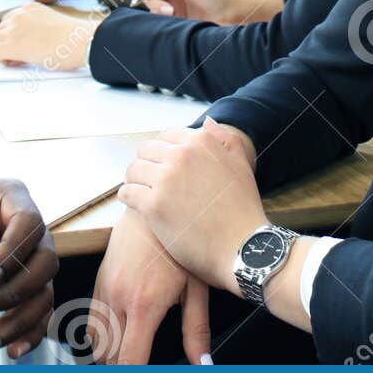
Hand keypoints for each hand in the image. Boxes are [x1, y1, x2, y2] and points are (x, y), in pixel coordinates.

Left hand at [0, 3, 94, 70]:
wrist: (79, 42)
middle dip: (5, 43)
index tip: (22, 43)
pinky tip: (16, 62)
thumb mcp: (51, 23)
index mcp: (28, 8)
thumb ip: (35, 27)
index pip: (8, 20)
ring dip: (1, 50)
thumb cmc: (73, 37)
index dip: (13, 35)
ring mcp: (13, 29)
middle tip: (20, 53)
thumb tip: (27, 41)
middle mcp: (18, 16)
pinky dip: (1, 60)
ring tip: (18, 59)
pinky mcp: (11, 44)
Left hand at [0, 179, 57, 358]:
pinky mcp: (13, 291)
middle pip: (45, 261)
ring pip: (42, 293)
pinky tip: (8, 351)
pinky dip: (27, 335)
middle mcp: (22, 229)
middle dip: (14, 290)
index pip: (28, 222)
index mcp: (5, 196)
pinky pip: (36, 314)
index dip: (12, 252)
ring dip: (17, 321)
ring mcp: (21, 262)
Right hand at [90, 211, 213, 363]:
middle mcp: (118, 299)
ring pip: (96, 341)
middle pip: (110, 355)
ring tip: (125, 363)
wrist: (152, 209)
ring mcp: (104, 289)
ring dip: (109, 357)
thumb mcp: (195, 289)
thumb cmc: (177, 245)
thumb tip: (202, 363)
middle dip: (122, 371)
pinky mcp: (99, 280)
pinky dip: (99, 337)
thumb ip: (195, 331)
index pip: (129, 359)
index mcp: (143, 305)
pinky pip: (90, 319)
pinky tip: (114, 340)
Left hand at [118, 119, 264, 289]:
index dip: (163, 153)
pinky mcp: (153, 205)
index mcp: (201, 142)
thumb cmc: (243, 210)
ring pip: (133, 170)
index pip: (166, 137)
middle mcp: (181, 155)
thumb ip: (225, 141)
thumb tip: (207, 123)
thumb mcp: (241, 166)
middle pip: (146, 151)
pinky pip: (127, 193)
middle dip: (147, 165)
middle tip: (149, 182)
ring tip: (141, 192)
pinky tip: (136, 205)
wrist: (244, 249)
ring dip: (135, 181)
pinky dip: (128, 198)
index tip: (164, 169)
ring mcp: (166, 179)